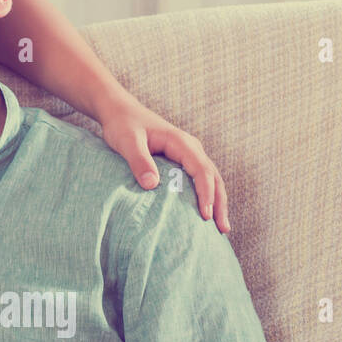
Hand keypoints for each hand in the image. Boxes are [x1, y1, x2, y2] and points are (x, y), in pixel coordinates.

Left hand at [96, 95, 229, 233]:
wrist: (120, 111)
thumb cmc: (123, 125)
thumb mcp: (127, 141)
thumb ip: (139, 161)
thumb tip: (151, 185)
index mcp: (181, 142)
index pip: (201, 169)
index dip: (206, 192)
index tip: (205, 214)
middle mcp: (190, 148)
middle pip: (213, 177)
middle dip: (219, 203)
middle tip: (222, 229)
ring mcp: (188, 154)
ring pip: (210, 179)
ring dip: (217, 202)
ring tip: (221, 228)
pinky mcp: (182, 161)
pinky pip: (199, 180)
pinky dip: (206, 196)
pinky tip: (205, 214)